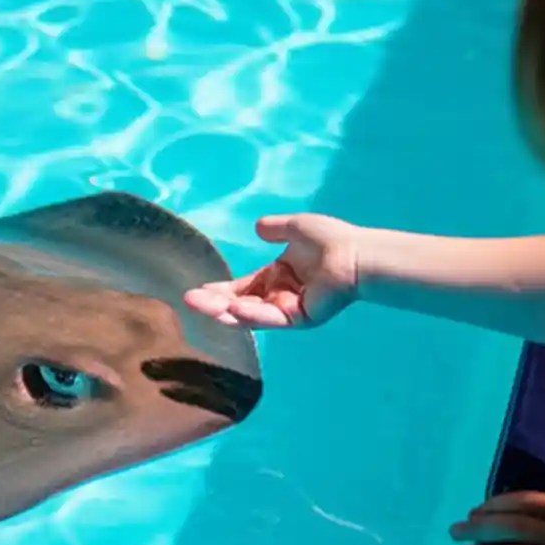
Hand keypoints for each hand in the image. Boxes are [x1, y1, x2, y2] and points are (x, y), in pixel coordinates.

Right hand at [183, 214, 361, 328]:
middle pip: (239, 304)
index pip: (241, 287)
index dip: (220, 289)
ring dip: (223, 311)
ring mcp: (288, 309)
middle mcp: (279, 296)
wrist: (356, 254)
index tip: (198, 290)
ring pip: (249, 314)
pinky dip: (250, 314)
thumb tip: (257, 226)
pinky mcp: (299, 318)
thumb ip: (276, 228)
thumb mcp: (296, 227)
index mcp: (277, 278)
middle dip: (213, 304)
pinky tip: (232, 308)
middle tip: (188, 301)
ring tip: (199, 306)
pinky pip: (270, 317)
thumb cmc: (332, 240)